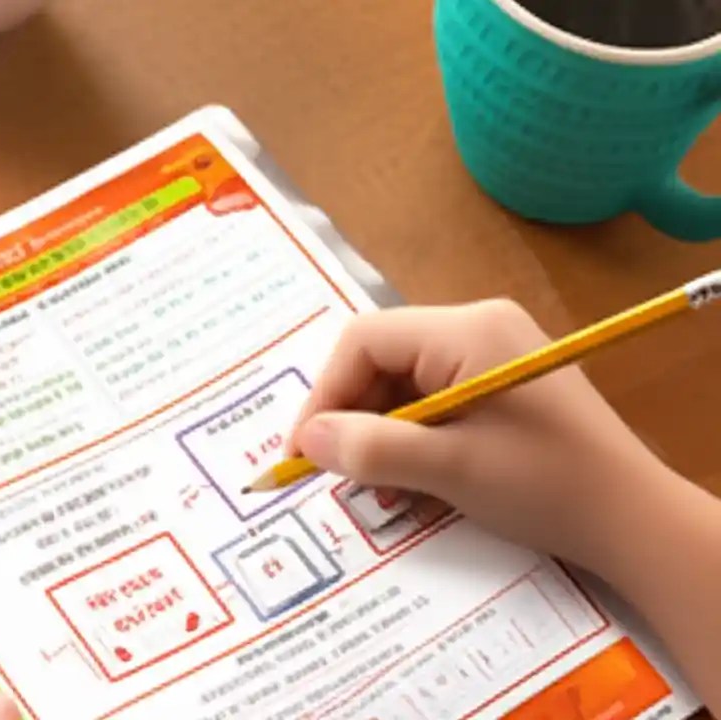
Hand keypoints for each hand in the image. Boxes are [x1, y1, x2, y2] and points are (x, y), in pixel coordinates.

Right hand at [287, 300, 680, 571]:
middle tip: (336, 472)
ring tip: (377, 485)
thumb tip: (308, 440)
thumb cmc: (547, 485)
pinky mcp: (500, 382)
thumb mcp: (451, 469)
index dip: (325, 393)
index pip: (365, 340)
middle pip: (382, 358)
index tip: (306, 450)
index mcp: (467, 330)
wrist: (635, 519)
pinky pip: (433, 398)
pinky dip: (411, 437)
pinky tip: (411, 479)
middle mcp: (477, 327)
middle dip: (352, 416)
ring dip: (379, 433)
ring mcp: (491, 353)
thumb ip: (373, 449)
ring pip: (403, 381)